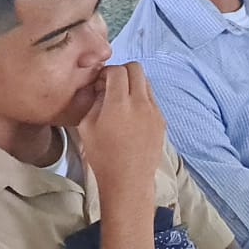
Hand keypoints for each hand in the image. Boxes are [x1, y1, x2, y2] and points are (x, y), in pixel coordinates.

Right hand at [76, 62, 166, 197]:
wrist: (128, 179)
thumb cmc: (103, 156)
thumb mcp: (87, 126)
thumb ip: (94, 100)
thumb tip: (100, 87)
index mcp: (119, 104)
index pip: (117, 70)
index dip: (106, 72)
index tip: (100, 82)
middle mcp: (140, 103)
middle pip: (136, 68)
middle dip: (122, 72)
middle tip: (112, 86)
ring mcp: (154, 111)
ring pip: (146, 82)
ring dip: (133, 84)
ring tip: (122, 101)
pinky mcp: (161, 120)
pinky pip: (152, 99)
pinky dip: (141, 99)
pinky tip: (131, 116)